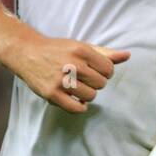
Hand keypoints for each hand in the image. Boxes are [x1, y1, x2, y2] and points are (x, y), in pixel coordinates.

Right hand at [11, 38, 130, 113]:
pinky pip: (76, 108)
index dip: (104, 72)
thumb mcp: (81, 47)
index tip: (95, 71)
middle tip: (83, 78)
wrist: (27, 53)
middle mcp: (72, 65)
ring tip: (77, 87)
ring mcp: (61, 80)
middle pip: (101, 84)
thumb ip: (105, 53)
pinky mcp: (52, 94)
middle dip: (95, 82)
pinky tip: (77, 100)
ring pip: (91, 96)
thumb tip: (127, 56)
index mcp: (81, 50)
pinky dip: (80, 107)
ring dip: (87, 94)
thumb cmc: (58, 51)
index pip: (108, 69)